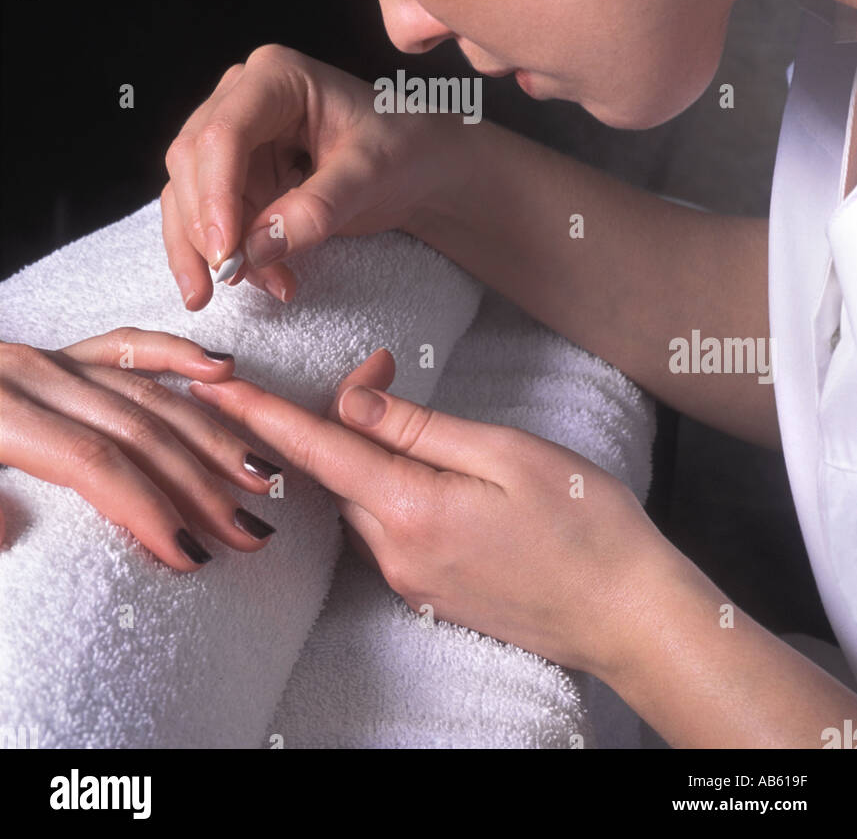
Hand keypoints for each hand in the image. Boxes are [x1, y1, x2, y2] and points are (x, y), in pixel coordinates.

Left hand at [0, 328, 283, 569]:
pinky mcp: (47, 353)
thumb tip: (9, 533)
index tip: (191, 556)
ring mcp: (44, 357)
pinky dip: (173, 355)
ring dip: (207, 433)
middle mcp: (30, 374)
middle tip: (250, 530)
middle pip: (136, 428)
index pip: (93, 462)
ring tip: (257, 473)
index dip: (147, 509)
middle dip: (199, 482)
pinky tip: (219, 369)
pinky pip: (122, 346)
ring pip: (144, 390)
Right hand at [161, 45, 470, 310]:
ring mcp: (234, 135)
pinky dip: (228, 254)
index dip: (215, 196)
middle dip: (206, 229)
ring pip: (188, 195)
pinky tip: (262, 281)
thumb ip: (316, 209)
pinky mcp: (235, 172)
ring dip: (210, 250)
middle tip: (231, 281)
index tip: (226, 254)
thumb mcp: (370, 176)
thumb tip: (255, 248)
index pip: (223, 134)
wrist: (422, 165)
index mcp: (276, 76)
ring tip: (258, 288)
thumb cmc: (405, 150)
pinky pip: (209, 217)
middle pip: (191, 163)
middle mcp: (242, 97)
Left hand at [189, 352, 669, 677]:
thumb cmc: (584, 525)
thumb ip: (419, 427)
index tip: (212, 384)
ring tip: (396, 404)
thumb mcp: (507, 453)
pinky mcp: (430, 591)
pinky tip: (417, 463)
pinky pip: (384, 528)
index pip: (314, 451)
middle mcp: (396, 552)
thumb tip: (352, 399)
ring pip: (357, 500)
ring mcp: (411, 579)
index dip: (259, 413)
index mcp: (411, 510)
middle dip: (335, 416)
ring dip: (359, 453)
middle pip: (333, 473)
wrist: (629, 616)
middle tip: (381, 364)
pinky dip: (383, 486)